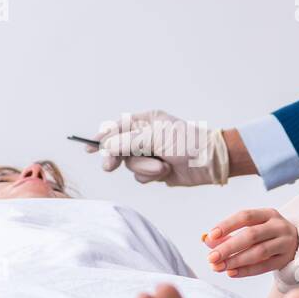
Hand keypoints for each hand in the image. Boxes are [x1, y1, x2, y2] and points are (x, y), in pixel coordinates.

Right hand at [88, 110, 229, 186]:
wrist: (210, 163)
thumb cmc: (187, 143)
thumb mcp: (155, 138)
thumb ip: (128, 141)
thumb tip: (106, 145)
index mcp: (145, 120)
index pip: (117, 128)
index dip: (102, 137)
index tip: (89, 147)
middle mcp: (145, 136)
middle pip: (118, 148)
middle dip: (117, 157)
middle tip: (110, 166)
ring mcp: (149, 154)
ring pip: (130, 165)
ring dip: (144, 168)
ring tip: (162, 166)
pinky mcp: (155, 170)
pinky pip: (140, 176)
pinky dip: (150, 176)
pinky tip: (164, 172)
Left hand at [204, 208, 298, 277]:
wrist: (296, 245)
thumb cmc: (266, 236)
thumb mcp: (252, 229)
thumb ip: (229, 235)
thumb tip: (207, 241)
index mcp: (268, 214)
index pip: (245, 216)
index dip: (227, 225)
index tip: (211, 236)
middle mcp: (279, 226)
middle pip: (251, 235)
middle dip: (229, 247)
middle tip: (211, 257)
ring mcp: (285, 243)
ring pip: (259, 252)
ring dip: (236, 260)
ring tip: (219, 267)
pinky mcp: (286, 259)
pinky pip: (265, 266)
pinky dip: (247, 271)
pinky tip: (232, 273)